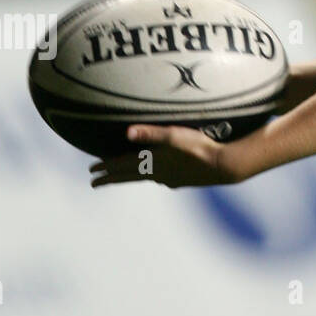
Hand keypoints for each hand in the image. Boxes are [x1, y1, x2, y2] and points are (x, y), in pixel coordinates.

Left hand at [89, 125, 242, 187]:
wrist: (224, 166)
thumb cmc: (199, 148)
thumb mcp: (174, 135)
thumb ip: (150, 133)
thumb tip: (127, 132)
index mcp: (152, 163)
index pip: (122, 166)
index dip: (106, 168)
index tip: (91, 173)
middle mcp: (158, 174)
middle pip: (128, 176)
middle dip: (110, 178)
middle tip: (94, 182)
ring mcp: (170, 180)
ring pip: (143, 178)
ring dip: (129, 177)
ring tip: (121, 177)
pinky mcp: (182, 181)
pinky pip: (159, 179)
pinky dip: (150, 177)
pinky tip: (156, 177)